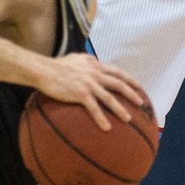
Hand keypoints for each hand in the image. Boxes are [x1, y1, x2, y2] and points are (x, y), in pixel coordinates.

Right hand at [33, 52, 147, 132]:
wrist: (44, 70)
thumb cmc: (57, 65)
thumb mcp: (76, 57)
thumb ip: (88, 60)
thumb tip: (94, 60)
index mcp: (95, 65)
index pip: (117, 72)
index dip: (129, 79)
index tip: (138, 86)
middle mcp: (95, 73)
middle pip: (118, 84)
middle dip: (131, 93)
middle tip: (140, 102)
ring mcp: (88, 83)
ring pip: (109, 98)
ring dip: (120, 109)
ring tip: (129, 119)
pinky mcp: (80, 93)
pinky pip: (94, 108)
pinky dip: (101, 118)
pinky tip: (107, 127)